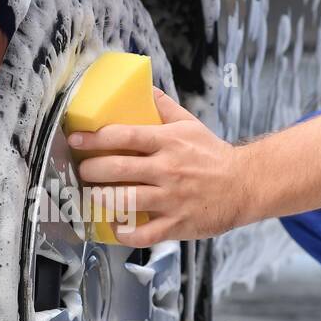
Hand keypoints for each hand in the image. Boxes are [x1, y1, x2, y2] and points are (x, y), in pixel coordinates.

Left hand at [69, 89, 248, 245]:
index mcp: (169, 143)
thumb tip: (144, 87)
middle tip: (83, 171)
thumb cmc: (213, 155)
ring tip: (93, 196)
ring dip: (102, 199)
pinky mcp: (177, 223)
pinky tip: (116, 227)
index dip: (96, 137)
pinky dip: (125, 233)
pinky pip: (144, 233)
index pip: (126, 136)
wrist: (244, 185)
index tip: (76, 139)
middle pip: (119, 169)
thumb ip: (164, 107)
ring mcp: (172, 199)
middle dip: (92, 170)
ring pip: (127, 200)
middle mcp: (168, 170)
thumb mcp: (190, 125)